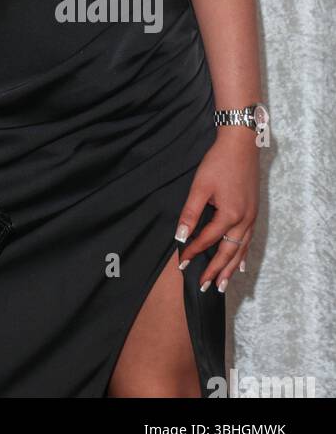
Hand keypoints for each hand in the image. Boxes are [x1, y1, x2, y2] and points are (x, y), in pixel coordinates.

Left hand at [175, 127, 260, 291]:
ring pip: (240, 249)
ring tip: (221, 285)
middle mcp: (244, 220)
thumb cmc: (218, 162)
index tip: (182, 265)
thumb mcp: (200, 186)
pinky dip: (243, 254)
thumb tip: (180, 236)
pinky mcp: (254, 212)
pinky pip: (248, 240)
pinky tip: (239, 264)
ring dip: (230, 268)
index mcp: (230, 215)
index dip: (194, 252)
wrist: (241, 145)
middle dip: (215, 271)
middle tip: (205, 287)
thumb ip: (190, 213)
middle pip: (228, 252)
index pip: (208, 240)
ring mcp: (252, 217)